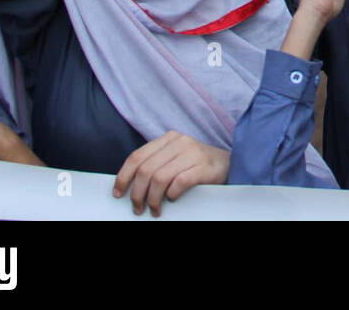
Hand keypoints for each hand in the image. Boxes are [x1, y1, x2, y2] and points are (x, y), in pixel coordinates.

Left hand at [113, 131, 228, 216]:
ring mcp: (193, 153)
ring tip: (154, 210)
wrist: (230, 164)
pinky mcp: (204, 167)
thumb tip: (127, 185)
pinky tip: (172, 199)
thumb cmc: (197, 166)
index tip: (118, 193)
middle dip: (137, 193)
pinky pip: (179, 182)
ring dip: (153, 199)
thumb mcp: (175, 158)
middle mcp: (180, 142)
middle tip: (137, 208)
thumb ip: (155, 164)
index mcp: (168, 138)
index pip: (137, 156)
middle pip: (146, 170)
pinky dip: (171, 194)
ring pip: (159, 178)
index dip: (123, 176)